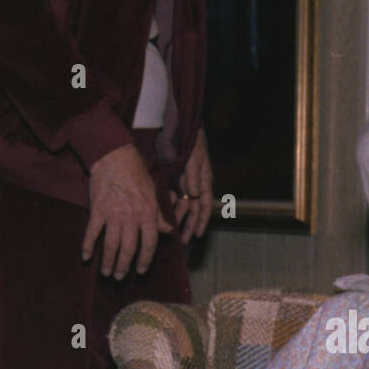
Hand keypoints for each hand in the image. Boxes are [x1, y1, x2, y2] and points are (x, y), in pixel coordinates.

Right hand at [86, 144, 169, 277]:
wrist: (116, 158)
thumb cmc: (137, 175)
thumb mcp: (154, 195)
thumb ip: (159, 216)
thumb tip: (169, 232)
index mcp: (148, 215)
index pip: (149, 244)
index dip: (145, 260)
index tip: (141, 270)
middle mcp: (132, 218)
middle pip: (128, 249)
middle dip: (124, 266)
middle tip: (120, 277)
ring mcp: (113, 215)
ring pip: (111, 245)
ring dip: (108, 262)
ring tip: (107, 273)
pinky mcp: (97, 210)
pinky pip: (92, 232)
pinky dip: (88, 245)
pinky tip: (86, 257)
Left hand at [170, 126, 213, 242]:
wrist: (183, 127)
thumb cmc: (193, 142)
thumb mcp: (194, 159)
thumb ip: (193, 177)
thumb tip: (194, 195)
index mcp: (204, 181)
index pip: (205, 206)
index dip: (202, 221)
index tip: (198, 235)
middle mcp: (196, 185)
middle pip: (193, 210)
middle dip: (189, 225)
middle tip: (184, 241)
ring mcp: (186, 182)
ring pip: (183, 205)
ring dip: (178, 218)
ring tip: (172, 231)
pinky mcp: (176, 179)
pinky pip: (174, 195)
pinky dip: (170, 205)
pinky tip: (163, 213)